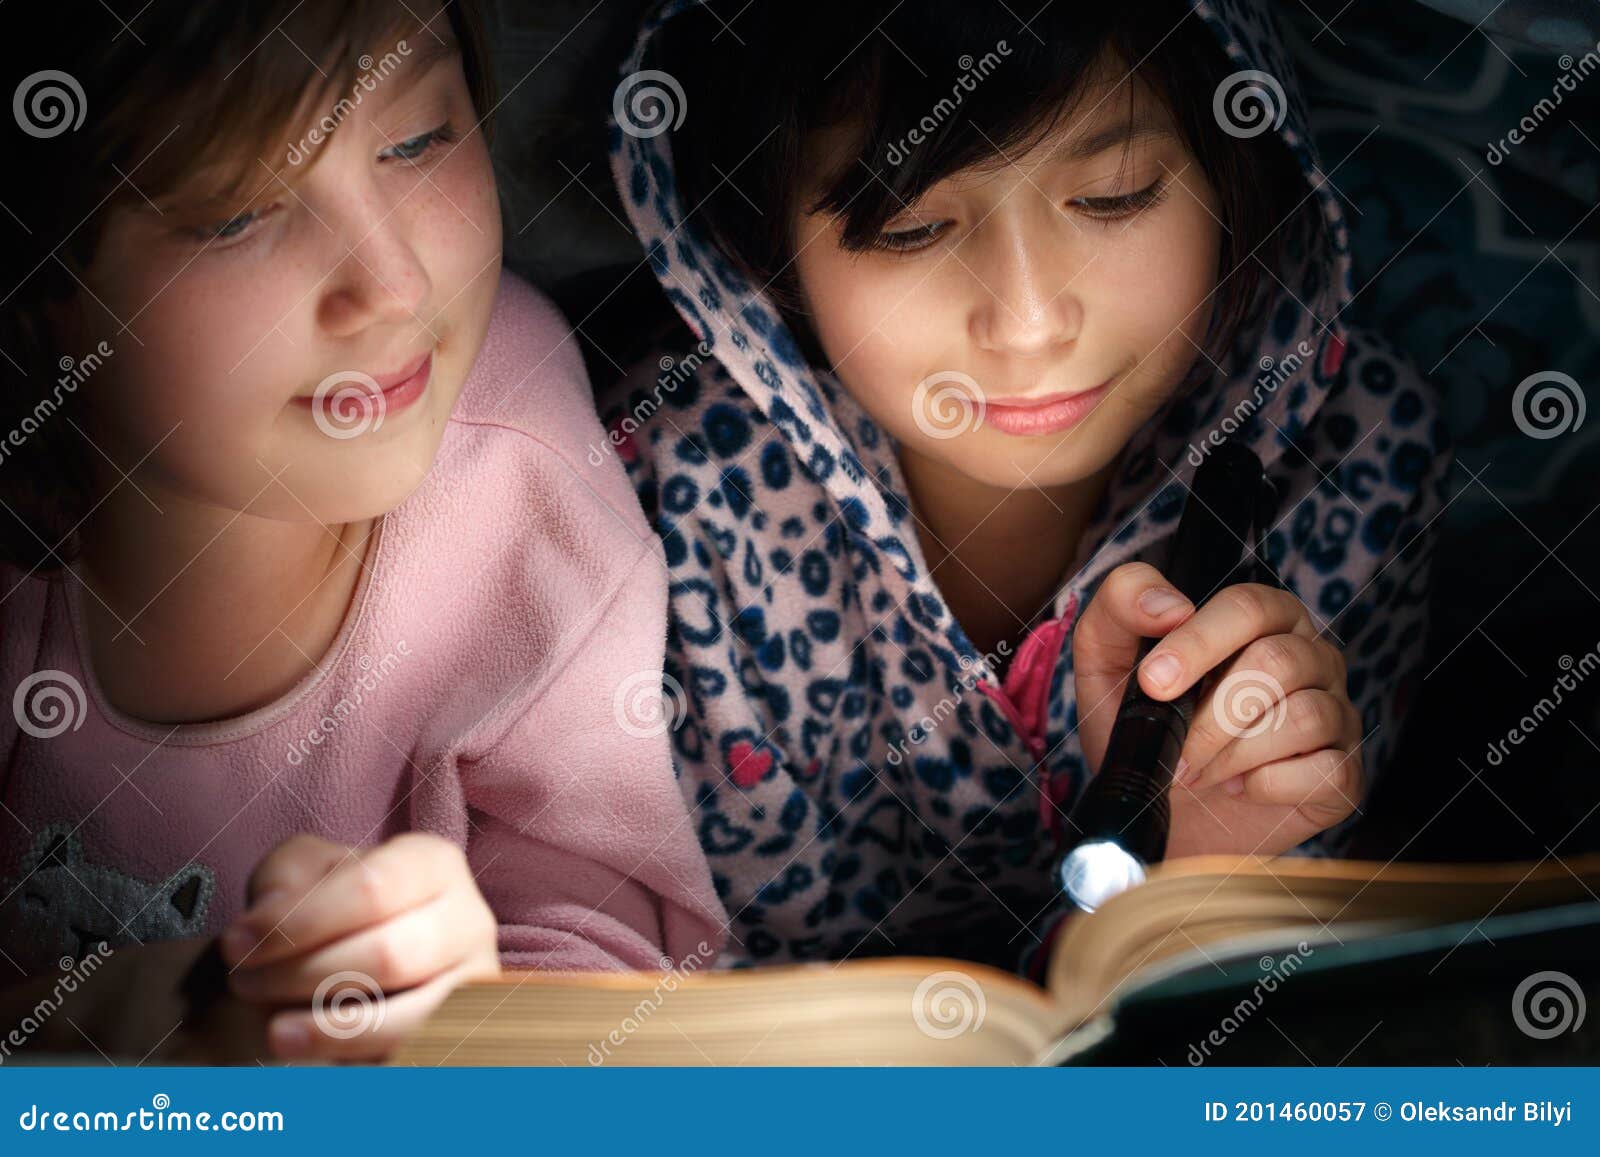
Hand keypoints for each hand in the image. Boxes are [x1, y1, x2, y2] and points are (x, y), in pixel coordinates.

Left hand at [221, 832, 499, 1060]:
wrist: (374, 942)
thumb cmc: (337, 903)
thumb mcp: (307, 869)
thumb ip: (285, 875)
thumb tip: (268, 920)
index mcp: (435, 864)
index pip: (371, 889)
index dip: (297, 922)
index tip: (235, 945)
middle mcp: (467, 920)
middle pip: (387, 954)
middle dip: (303, 975)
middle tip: (245, 984)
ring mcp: (473, 983)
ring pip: (407, 1017)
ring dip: (330, 1030)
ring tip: (275, 1032)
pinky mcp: (461, 1037)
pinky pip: (412, 1060)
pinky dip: (359, 1062)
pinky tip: (317, 1059)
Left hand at [1072, 562, 1363, 857]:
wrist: (1156, 808)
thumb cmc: (1140, 725)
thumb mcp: (1107, 659)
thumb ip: (1121, 603)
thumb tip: (1169, 605)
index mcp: (1263, 618)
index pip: (1248, 607)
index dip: (1198, 642)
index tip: (1154, 683)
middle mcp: (1310, 657)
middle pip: (1277, 662)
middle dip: (1210, 716)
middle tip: (1173, 750)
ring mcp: (1334, 714)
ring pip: (1303, 717)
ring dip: (1233, 753)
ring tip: (1197, 770)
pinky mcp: (1342, 773)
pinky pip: (1326, 771)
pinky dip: (1267, 786)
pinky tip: (1237, 788)